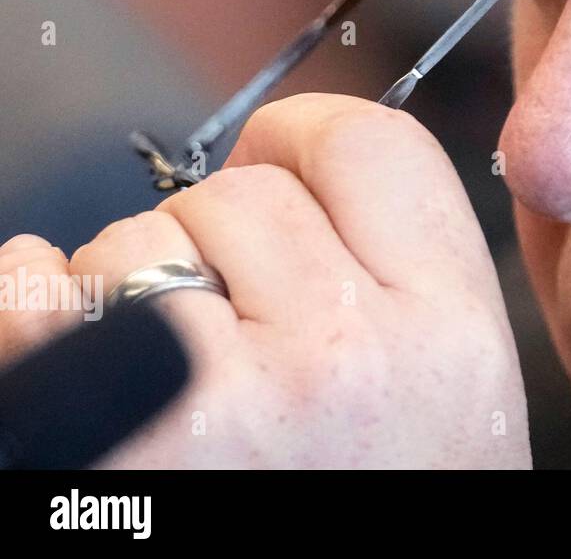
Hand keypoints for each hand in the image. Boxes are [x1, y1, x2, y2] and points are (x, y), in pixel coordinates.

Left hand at [0, 94, 529, 467]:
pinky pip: (38, 300)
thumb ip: (398, 274)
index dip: (307, 142)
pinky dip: (30, 307)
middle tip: (233, 330)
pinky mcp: (123, 448)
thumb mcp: (450, 395)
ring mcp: (232, 404)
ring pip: (143, 241)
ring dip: (134, 290)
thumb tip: (277, 165)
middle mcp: (354, 357)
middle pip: (246, 190)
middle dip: (218, 239)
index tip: (279, 172)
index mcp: (455, 334)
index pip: (374, 145)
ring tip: (175, 385)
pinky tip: (64, 355)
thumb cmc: (381, 501)